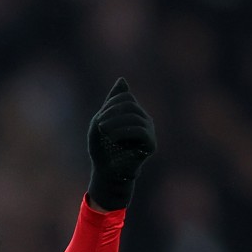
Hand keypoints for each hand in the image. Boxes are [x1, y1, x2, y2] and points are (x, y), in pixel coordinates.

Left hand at [86, 77, 155, 211]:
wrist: (107, 172)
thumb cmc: (102, 149)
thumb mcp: (100, 122)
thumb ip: (110, 103)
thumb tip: (122, 79)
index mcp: (133, 113)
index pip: (125, 97)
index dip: (110, 104)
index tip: (100, 120)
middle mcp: (144, 119)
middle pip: (130, 105)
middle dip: (111, 113)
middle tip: (100, 126)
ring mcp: (149, 131)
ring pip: (134, 116)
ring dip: (114, 123)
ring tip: (104, 133)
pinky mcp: (151, 144)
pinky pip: (140, 130)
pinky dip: (122, 132)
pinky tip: (113, 139)